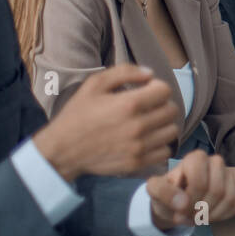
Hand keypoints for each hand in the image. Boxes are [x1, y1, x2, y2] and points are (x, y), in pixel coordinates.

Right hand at [34, 64, 179, 181]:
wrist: (62, 150)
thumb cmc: (78, 114)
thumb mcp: (94, 84)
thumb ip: (124, 72)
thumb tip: (150, 74)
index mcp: (129, 104)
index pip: (165, 91)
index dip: (157, 87)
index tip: (146, 91)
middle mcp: (138, 126)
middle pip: (172, 110)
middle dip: (162, 104)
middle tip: (148, 107)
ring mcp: (139, 147)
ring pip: (172, 131)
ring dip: (163, 125)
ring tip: (149, 123)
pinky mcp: (138, 163)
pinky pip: (165, 151)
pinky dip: (160, 144)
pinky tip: (147, 140)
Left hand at [147, 150, 234, 229]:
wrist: (178, 202)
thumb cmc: (167, 193)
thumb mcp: (154, 190)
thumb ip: (163, 191)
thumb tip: (183, 203)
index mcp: (196, 158)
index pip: (200, 180)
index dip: (191, 198)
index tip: (180, 208)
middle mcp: (215, 162)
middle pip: (217, 190)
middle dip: (201, 209)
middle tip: (188, 215)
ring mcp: (228, 175)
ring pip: (228, 198)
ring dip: (210, 214)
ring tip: (196, 217)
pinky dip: (220, 216)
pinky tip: (207, 216)